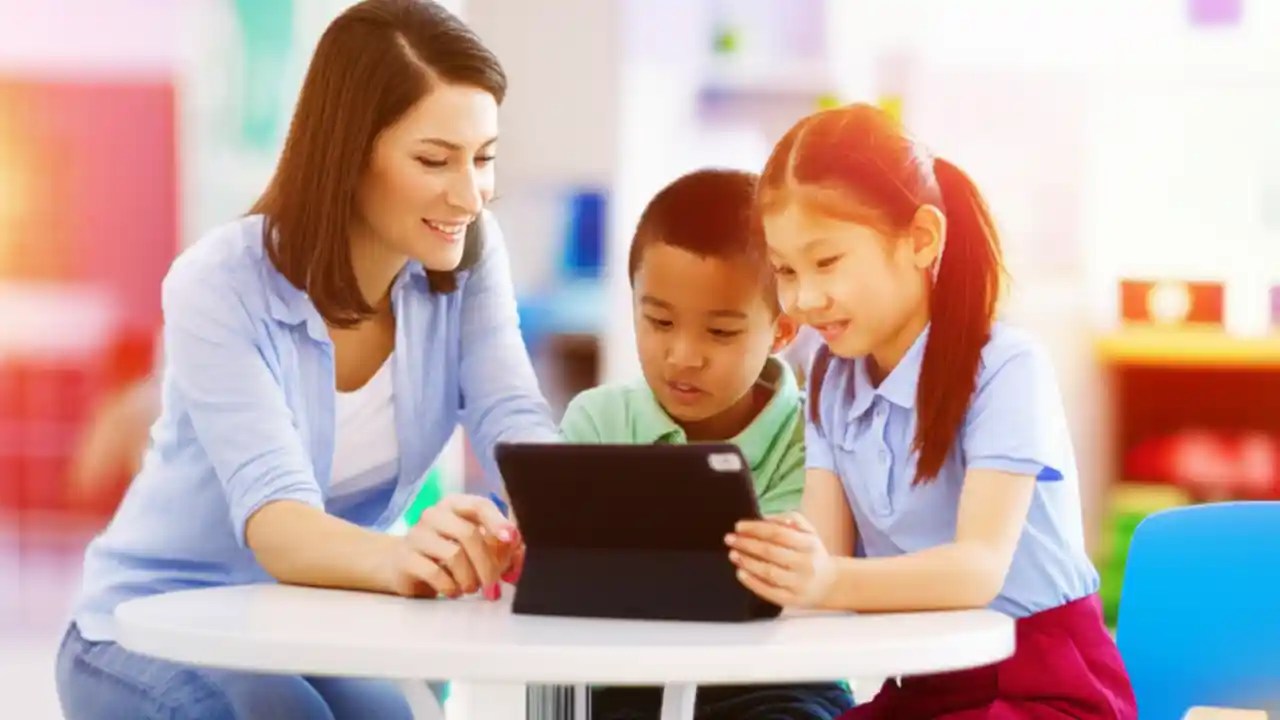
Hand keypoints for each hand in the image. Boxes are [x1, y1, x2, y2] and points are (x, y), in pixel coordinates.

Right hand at [385, 494, 518, 598]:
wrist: (402, 565)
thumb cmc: (446, 553)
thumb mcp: (475, 546)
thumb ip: (501, 546)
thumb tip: (518, 549)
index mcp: (455, 505)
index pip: (479, 506)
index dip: (497, 522)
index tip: (511, 539)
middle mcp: (434, 515)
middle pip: (469, 534)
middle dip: (487, 564)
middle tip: (493, 586)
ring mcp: (417, 535)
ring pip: (454, 555)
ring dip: (469, 579)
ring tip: (471, 588)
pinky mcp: (405, 558)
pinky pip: (436, 574)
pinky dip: (451, 587)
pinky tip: (453, 591)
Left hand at [726, 512, 836, 608]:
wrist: (829, 584)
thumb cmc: (812, 553)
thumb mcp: (808, 532)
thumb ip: (790, 520)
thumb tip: (765, 519)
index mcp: (808, 543)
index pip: (778, 533)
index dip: (756, 529)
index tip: (738, 526)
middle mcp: (805, 564)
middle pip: (771, 552)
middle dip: (747, 544)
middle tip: (730, 539)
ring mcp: (798, 583)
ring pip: (769, 572)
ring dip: (747, 562)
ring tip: (733, 554)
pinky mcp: (792, 600)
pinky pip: (769, 592)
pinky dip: (752, 582)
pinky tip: (740, 573)